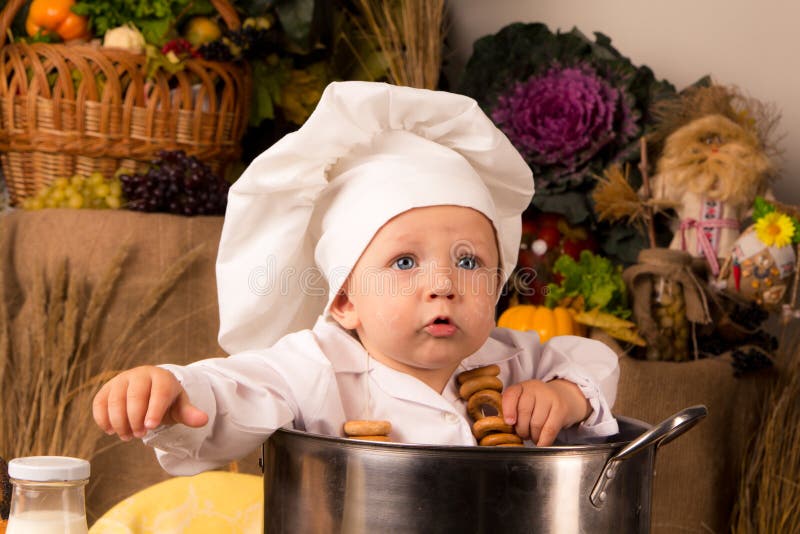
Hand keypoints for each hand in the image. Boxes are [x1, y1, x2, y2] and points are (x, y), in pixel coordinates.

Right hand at [93, 365, 207, 440]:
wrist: (149, 390)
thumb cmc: (167, 401)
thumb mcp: (179, 407)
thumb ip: (189, 413)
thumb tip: (203, 420)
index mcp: (162, 377)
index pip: (158, 392)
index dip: (154, 409)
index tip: (150, 427)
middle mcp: (140, 374)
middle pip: (135, 395)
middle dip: (135, 418)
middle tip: (139, 435)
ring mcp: (121, 380)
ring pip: (115, 400)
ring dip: (119, 421)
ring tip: (128, 436)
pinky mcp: (106, 388)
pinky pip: (99, 402)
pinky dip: (103, 418)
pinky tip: (111, 431)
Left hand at [501, 379, 590, 445]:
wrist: (566, 396)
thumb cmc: (539, 403)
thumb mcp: (524, 400)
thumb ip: (513, 410)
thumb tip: (504, 426)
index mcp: (522, 387)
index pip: (511, 394)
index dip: (508, 409)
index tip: (508, 422)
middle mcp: (536, 389)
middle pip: (524, 412)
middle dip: (521, 429)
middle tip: (523, 434)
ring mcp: (550, 397)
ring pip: (536, 423)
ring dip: (533, 436)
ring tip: (533, 437)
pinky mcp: (561, 409)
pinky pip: (549, 430)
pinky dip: (543, 441)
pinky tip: (541, 443)